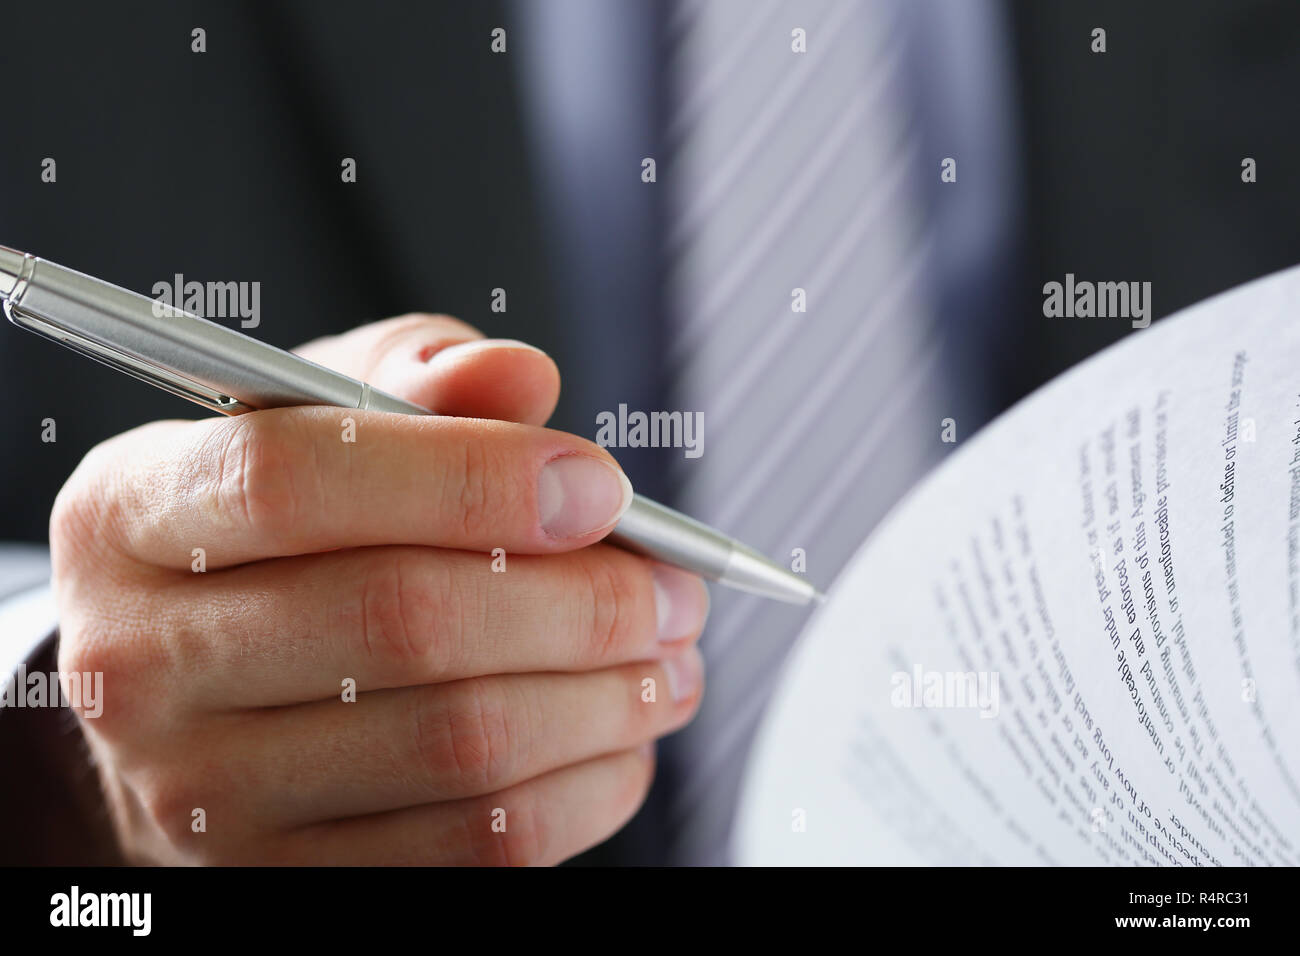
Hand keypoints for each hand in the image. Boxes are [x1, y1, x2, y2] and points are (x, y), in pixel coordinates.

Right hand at [50, 314, 707, 864]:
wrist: (177, 699)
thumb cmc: (268, 538)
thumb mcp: (310, 424)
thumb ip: (412, 379)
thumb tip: (520, 377)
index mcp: (132, 515)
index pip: (294, 478)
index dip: (470, 477)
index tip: (597, 487)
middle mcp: (142, 662)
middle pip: (403, 620)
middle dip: (582, 600)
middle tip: (672, 586)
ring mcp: (203, 795)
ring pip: (462, 744)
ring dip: (606, 697)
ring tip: (667, 656)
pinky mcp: (284, 880)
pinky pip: (477, 847)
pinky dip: (586, 787)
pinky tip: (620, 737)